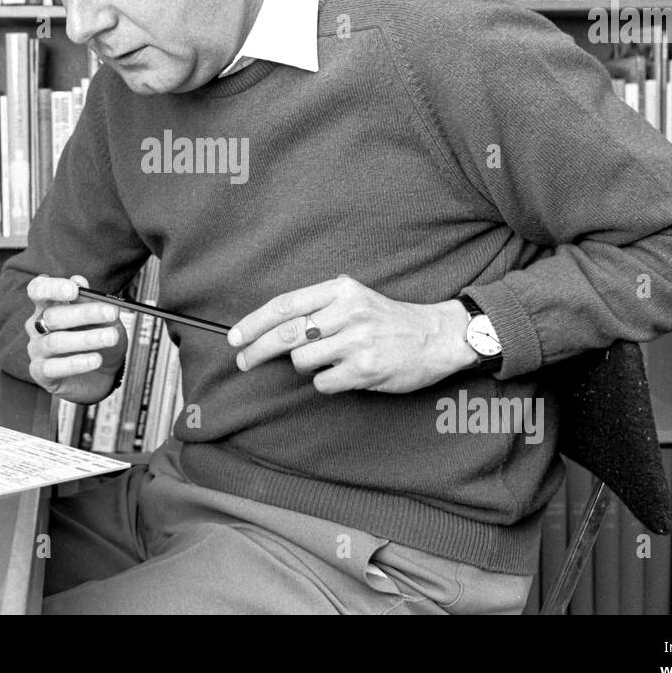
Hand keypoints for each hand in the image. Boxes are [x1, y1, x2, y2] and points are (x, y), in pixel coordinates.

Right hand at [25, 274, 128, 404]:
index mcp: (48, 305)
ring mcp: (36, 349)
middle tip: (111, 312)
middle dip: (84, 313)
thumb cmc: (100, 341)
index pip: (38, 289)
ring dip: (86, 339)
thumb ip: (91, 300)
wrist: (102, 375)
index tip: (74, 289)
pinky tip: (95, 360)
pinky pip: (52, 367)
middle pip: (52, 315)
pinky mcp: (39, 372)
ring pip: (55, 342)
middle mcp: (37, 325)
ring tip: (111, 338)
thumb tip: (79, 280)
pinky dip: (76, 363)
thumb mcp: (104, 319)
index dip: (52, 288)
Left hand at [227, 275, 479, 394]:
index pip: (285, 305)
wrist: (436, 337)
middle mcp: (348, 312)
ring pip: (302, 360)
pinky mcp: (365, 369)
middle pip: (286, 333)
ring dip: (305, 365)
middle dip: (257, 349)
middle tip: (243, 361)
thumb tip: (272, 324)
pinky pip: (323, 382)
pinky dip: (326, 382)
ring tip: (327, 360)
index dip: (254, 323)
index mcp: (341, 290)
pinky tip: (344, 373)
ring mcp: (357, 341)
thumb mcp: (355, 297)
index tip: (235, 337)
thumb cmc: (388, 319)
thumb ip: (319, 304)